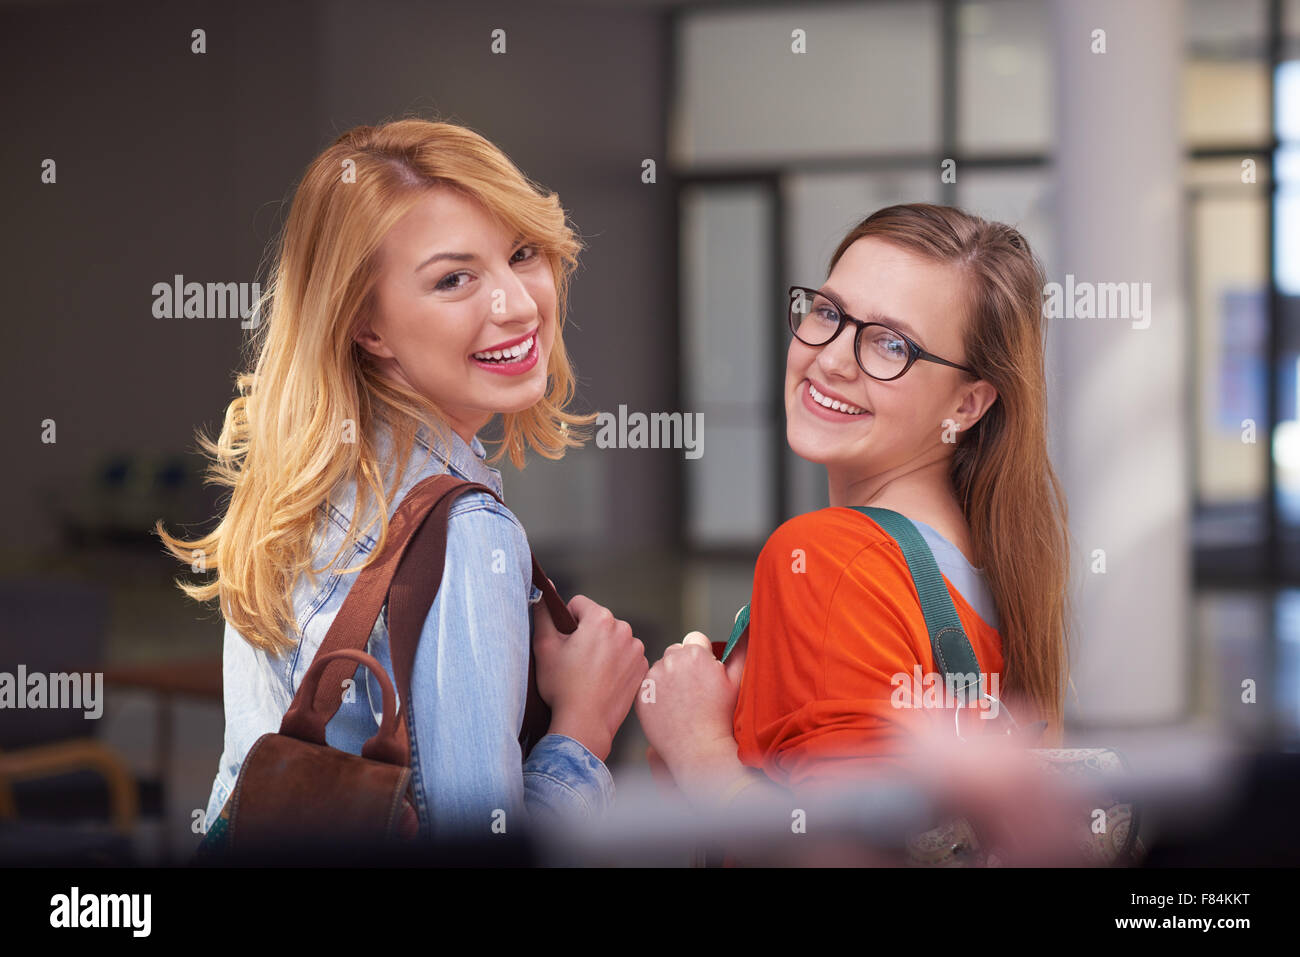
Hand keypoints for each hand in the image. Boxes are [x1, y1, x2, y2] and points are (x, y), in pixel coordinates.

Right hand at [533, 593, 647, 761]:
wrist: (585, 723)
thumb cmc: (562, 686)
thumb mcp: (545, 647)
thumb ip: (544, 613)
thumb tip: (543, 589)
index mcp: (601, 619)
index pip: (579, 605)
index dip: (566, 622)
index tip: (564, 642)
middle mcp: (624, 629)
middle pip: (598, 622)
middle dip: (586, 634)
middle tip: (574, 660)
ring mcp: (637, 650)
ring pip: (613, 639)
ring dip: (603, 648)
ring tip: (590, 673)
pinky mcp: (642, 668)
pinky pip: (626, 656)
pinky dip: (616, 663)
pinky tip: (604, 680)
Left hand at [635, 632, 740, 786]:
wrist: (699, 749)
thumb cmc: (722, 715)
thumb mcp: (737, 678)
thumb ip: (741, 644)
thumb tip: (743, 615)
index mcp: (695, 653)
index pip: (695, 641)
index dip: (702, 657)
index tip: (705, 676)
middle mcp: (671, 661)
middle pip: (676, 652)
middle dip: (684, 664)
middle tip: (694, 690)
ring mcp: (653, 678)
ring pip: (661, 667)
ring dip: (669, 677)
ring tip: (682, 701)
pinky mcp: (641, 693)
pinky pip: (648, 684)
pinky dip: (656, 691)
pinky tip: (669, 707)